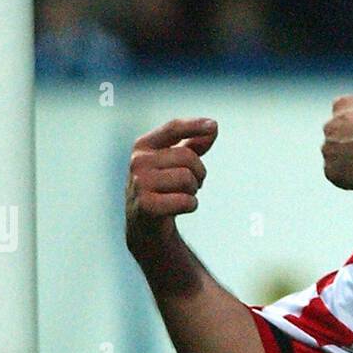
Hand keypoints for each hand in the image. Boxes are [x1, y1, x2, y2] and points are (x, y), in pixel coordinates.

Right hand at [126, 117, 217, 256]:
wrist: (145, 226)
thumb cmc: (163, 189)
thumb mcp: (175, 163)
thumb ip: (193, 145)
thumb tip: (213, 127)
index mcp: (143, 146)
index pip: (173, 129)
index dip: (195, 126)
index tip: (214, 126)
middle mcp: (138, 161)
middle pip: (187, 157)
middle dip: (199, 172)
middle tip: (194, 184)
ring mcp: (140, 183)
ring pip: (187, 178)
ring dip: (193, 190)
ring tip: (183, 196)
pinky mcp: (147, 205)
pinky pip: (185, 200)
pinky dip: (191, 205)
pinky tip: (182, 208)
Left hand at [322, 96, 352, 191]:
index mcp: (343, 105)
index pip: (343, 108)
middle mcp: (330, 125)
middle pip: (337, 132)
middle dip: (349, 140)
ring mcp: (328, 150)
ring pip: (336, 154)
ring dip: (348, 159)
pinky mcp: (330, 171)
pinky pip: (337, 174)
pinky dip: (348, 177)